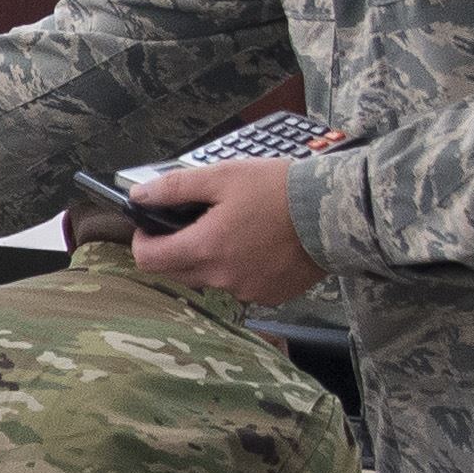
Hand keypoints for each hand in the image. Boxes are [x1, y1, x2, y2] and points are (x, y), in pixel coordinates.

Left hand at [122, 159, 323, 302]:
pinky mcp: (269, 296)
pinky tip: (259, 246)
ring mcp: (247, 291)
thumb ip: (176, 188)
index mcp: (205, 248)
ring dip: (210, 259)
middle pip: (175, 273)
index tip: (151, 226)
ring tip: (235, 230)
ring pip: (209, 280)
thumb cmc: (280, 189)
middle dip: (174, 249)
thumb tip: (139, 196)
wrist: (333, 212)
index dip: (143, 241)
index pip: (149, 260)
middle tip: (193, 223)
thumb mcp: (224, 176)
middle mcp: (221, 277)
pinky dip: (241, 269)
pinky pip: (241, 286)